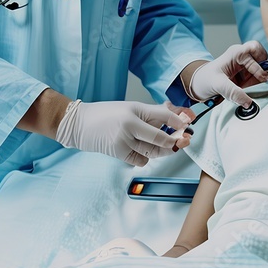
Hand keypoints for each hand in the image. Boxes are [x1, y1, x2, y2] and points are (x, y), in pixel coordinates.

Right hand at [54, 99, 192, 165]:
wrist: (79, 123)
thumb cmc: (105, 115)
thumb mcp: (129, 108)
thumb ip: (152, 113)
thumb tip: (176, 116)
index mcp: (135, 108)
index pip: (163, 115)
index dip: (179, 121)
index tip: (189, 124)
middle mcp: (130, 123)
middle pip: (161, 137)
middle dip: (176, 141)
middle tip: (184, 141)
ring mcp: (124, 139)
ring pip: (153, 151)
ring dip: (162, 150)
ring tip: (167, 145)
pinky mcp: (118, 152)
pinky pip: (141, 159)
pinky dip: (144, 157)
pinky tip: (140, 150)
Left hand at [186, 40, 267, 106]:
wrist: (199, 86)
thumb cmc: (205, 79)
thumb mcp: (218, 85)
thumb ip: (233, 92)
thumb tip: (248, 102)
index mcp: (235, 53)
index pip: (254, 51)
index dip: (259, 64)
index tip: (261, 77)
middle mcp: (241, 57)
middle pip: (261, 52)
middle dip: (264, 64)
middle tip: (263, 76)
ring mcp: (245, 65)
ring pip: (262, 64)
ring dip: (262, 73)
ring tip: (258, 82)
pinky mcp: (246, 75)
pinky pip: (259, 75)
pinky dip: (259, 80)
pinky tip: (252, 86)